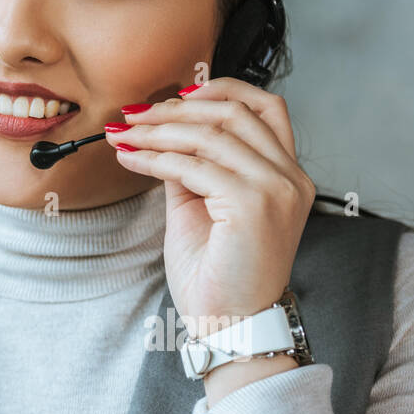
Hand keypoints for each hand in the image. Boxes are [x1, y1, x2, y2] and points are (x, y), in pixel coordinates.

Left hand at [106, 76, 315, 340]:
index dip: (218, 90)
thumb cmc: (218, 274)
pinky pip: (193, 166)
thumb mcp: (201, 205)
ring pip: (209, 135)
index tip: (171, 97)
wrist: (228, 324)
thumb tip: (157, 132)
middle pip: (233, 111)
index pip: (265, 106)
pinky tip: (131, 161)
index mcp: (286, 174)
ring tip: (123, 136)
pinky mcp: (253, 205)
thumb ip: (190, 165)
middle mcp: (290, 177)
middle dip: (174, 109)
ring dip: (156, 131)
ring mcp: (276, 189)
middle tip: (132, 117)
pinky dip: (154, 158)